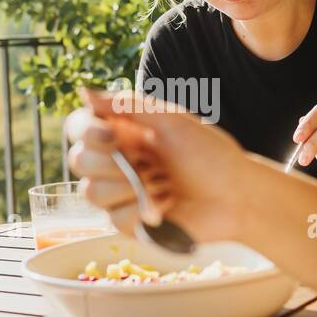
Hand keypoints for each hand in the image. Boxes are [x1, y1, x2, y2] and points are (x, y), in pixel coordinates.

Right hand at [66, 88, 247, 242]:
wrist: (237, 196)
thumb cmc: (211, 154)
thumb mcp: (172, 121)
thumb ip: (128, 106)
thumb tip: (84, 92)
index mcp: (125, 133)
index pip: (80, 127)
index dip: (85, 130)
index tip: (110, 135)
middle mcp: (118, 162)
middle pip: (79, 160)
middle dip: (105, 162)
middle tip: (141, 164)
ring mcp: (122, 195)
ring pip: (90, 192)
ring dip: (124, 187)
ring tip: (160, 187)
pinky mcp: (131, 224)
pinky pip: (113, 219)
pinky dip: (139, 211)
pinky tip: (164, 208)